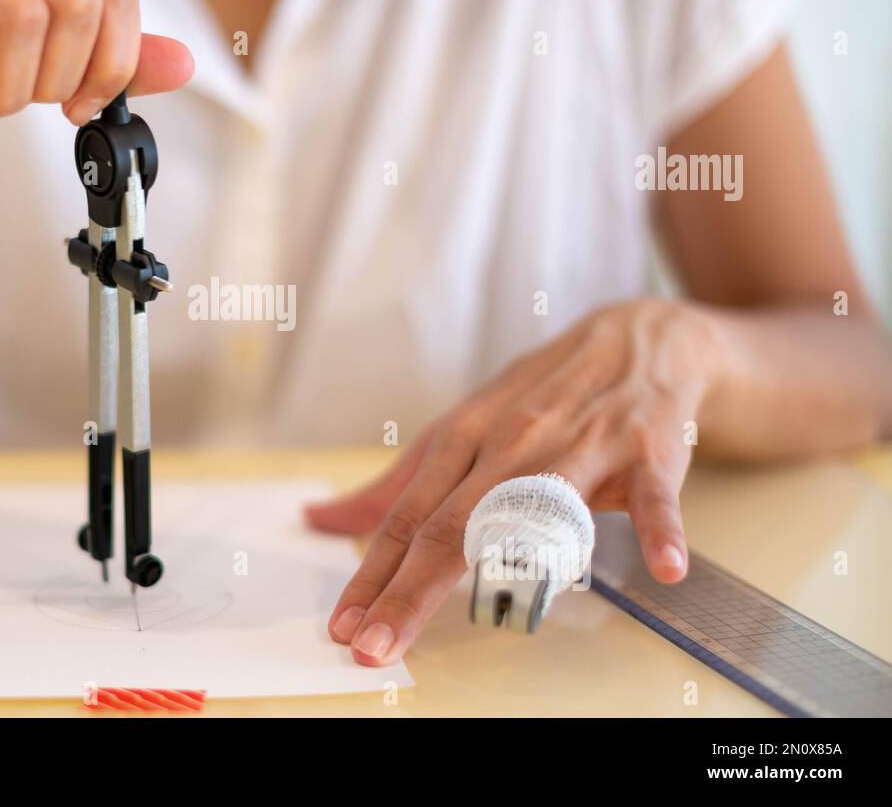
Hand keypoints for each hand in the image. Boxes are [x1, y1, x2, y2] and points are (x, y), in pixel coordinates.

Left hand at [306, 299, 721, 664]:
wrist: (636, 339)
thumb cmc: (538, 398)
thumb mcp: (459, 430)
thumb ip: (397, 485)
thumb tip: (319, 518)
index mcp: (463, 439)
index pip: (408, 517)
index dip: (373, 574)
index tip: (344, 626)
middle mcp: (512, 443)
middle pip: (453, 524)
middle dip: (409, 588)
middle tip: (375, 643)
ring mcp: (581, 446)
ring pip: (536, 510)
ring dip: (509, 568)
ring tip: (484, 621)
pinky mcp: (647, 452)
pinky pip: (653, 496)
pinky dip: (660, 528)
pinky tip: (665, 567)